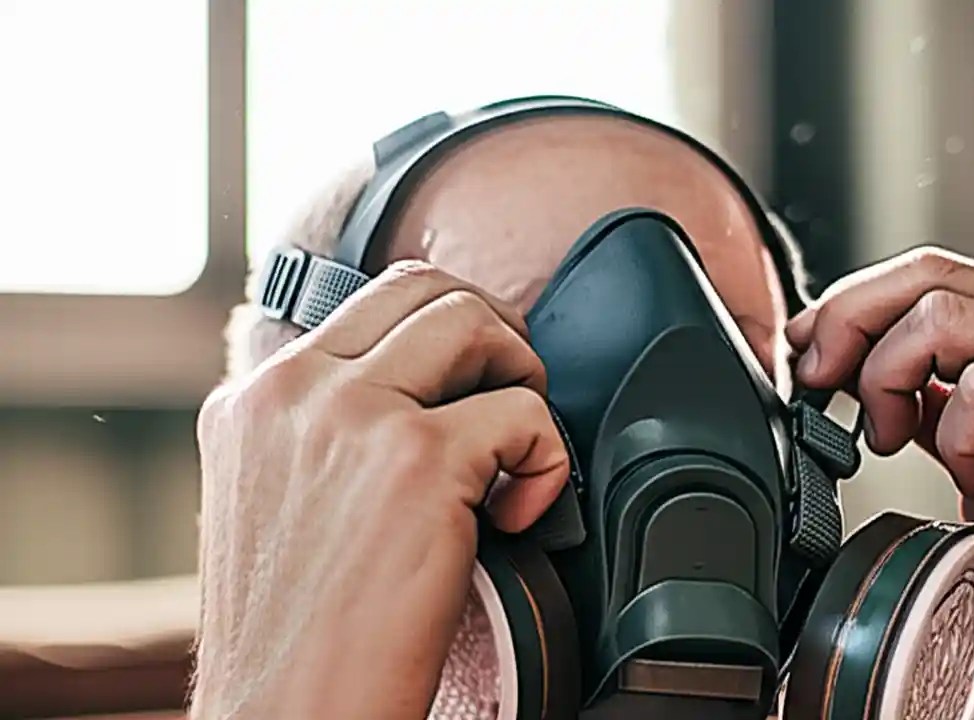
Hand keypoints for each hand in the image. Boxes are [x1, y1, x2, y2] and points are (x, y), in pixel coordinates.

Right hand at [192, 262, 569, 718]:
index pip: (368, 301)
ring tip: (515, 450)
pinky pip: (525, 413)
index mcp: (254, 400)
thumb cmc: (295, 637)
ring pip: (474, 321)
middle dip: (492, 330)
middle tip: (512, 394)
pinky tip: (515, 519)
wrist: (284, 718)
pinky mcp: (417, 462)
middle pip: (426, 289)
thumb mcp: (277, 503)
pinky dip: (547, 460)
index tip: (475, 377)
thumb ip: (328, 434)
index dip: (444, 328)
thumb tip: (420, 396)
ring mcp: (352, 418)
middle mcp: (293, 392)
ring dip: (521, 375)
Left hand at [787, 247, 973, 717]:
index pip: (935, 275)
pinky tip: (973, 480)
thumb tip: (864, 372)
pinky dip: (954, 437)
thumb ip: (936, 407)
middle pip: (933, 276)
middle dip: (850, 322)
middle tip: (819, 381)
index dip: (855, 302)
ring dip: (890, 379)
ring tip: (895, 440)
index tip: (808, 348)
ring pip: (947, 320)